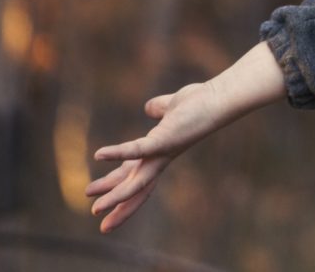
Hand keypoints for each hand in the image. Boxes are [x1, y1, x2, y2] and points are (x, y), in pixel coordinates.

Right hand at [86, 81, 228, 232]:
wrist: (218, 98)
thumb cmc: (198, 103)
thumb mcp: (171, 107)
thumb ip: (158, 109)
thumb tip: (150, 108)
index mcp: (157, 153)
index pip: (134, 176)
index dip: (117, 189)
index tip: (98, 201)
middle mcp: (160, 158)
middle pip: (135, 188)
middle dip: (117, 204)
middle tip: (97, 216)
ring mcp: (162, 152)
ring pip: (136, 183)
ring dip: (116, 196)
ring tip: (96, 208)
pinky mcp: (164, 141)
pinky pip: (137, 150)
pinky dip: (118, 153)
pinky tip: (99, 154)